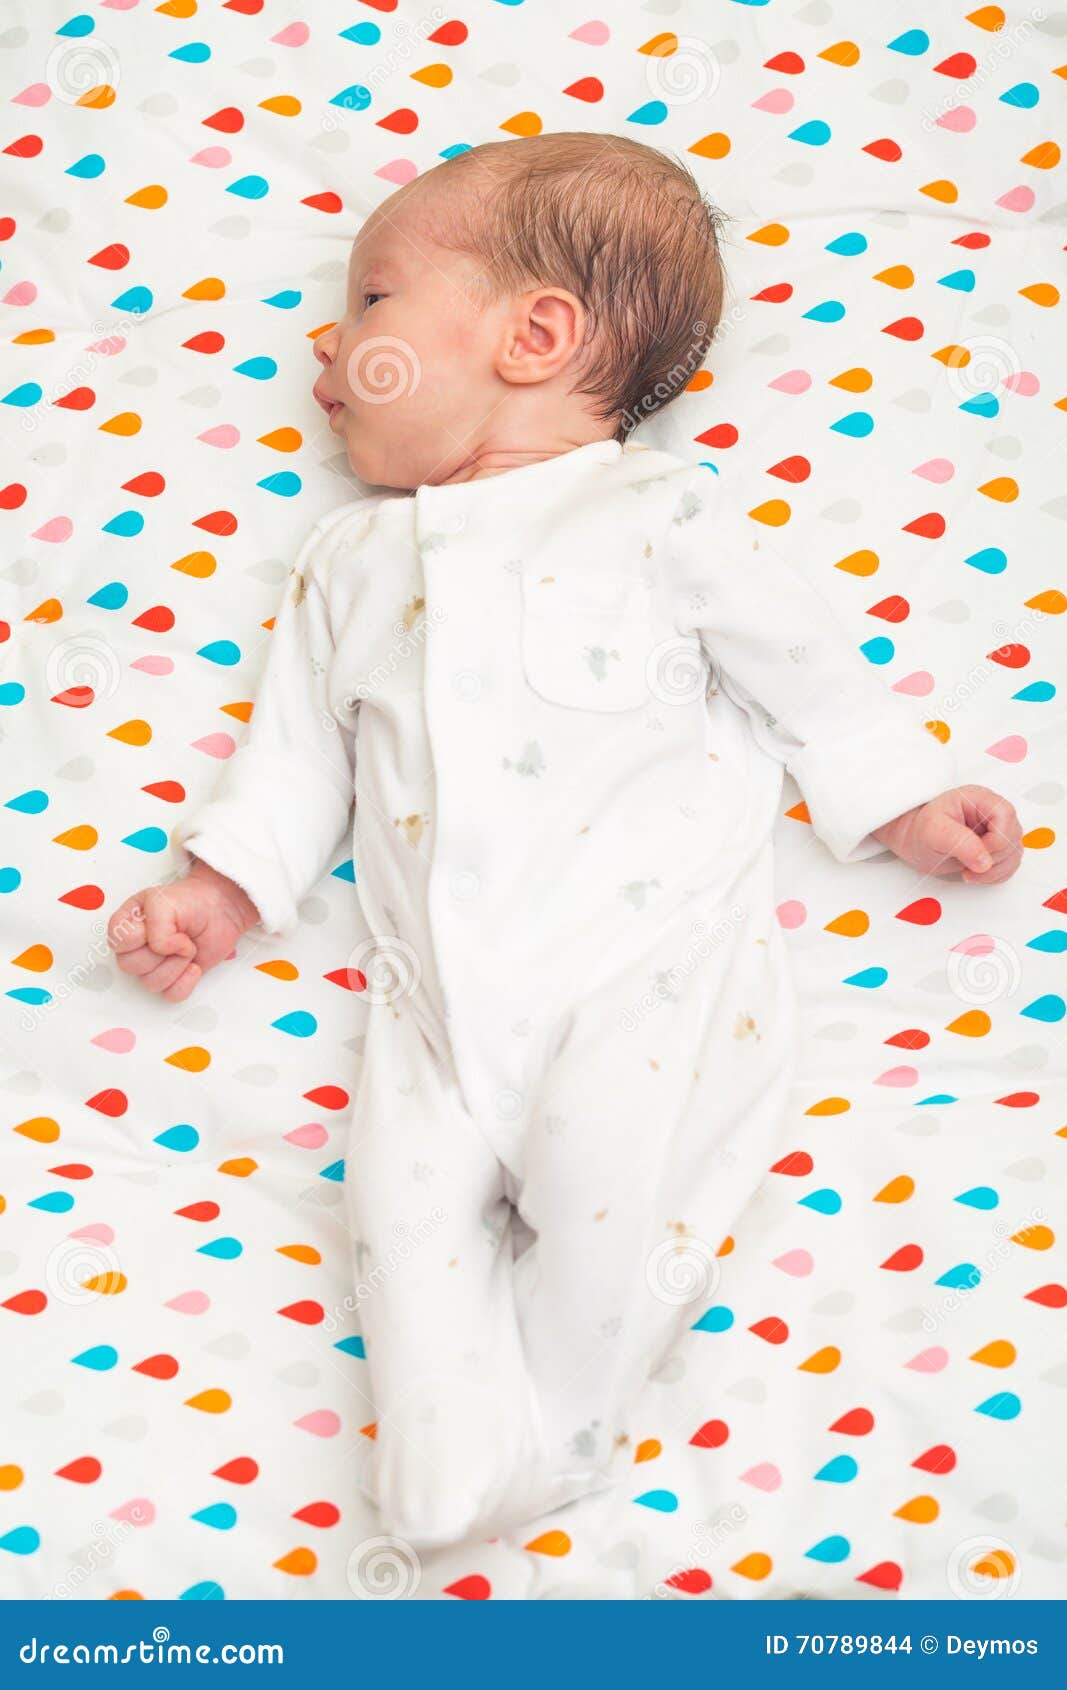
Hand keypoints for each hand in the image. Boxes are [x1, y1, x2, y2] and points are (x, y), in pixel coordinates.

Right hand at [107, 859, 261, 1001]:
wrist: (220, 911)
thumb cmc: (192, 901)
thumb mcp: (165, 902)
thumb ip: (156, 927)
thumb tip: (160, 950)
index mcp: (127, 923)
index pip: (118, 943)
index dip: (141, 938)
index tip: (162, 924)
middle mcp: (137, 946)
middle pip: (130, 966)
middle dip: (160, 953)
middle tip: (178, 937)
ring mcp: (154, 964)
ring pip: (150, 983)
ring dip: (175, 966)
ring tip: (186, 947)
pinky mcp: (173, 978)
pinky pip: (170, 994)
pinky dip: (185, 981)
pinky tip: (193, 965)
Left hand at [873, 784, 1022, 884]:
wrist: (913, 841)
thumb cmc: (920, 830)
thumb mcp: (934, 832)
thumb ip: (960, 843)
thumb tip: (985, 862)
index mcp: (980, 799)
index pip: (1006, 816)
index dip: (996, 840)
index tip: (975, 854)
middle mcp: (992, 813)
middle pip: (1013, 837)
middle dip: (993, 859)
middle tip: (967, 866)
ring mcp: (996, 831)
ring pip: (1014, 854)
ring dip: (994, 871)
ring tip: (968, 872)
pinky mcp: (995, 849)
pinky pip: (1009, 865)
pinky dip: (995, 876)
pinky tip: (975, 874)